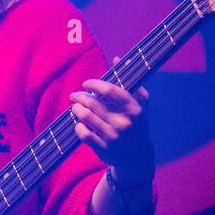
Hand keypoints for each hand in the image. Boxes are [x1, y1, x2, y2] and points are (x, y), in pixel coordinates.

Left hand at [69, 56, 153, 182]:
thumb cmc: (137, 124)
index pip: (110, 90)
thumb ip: (129, 81)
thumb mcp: (140, 103)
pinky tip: (78, 123)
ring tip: (74, 107)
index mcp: (134, 109)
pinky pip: (83, 134)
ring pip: (85, 117)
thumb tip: (116, 58)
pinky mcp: (103, 149)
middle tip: (75, 95)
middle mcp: (124, 122)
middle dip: (80, 96)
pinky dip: (78, 127)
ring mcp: (113, 136)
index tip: (86, 84)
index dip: (94, 84)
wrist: (138, 156)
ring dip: (76, 109)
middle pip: (93, 103)